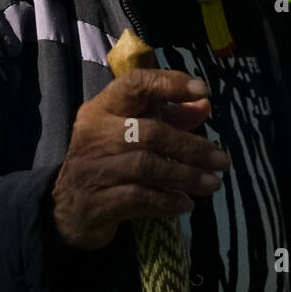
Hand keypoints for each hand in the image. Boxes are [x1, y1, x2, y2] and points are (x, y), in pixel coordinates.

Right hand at [50, 68, 231, 249]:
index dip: (170, 83)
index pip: (135, 85)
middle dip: (191, 146)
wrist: (69, 208)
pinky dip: (167, 201)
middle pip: (150, 132)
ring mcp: (93, 168)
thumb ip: (168, 118)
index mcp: (101, 109)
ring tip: (213, 183)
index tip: (204, 90)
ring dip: (186, 176)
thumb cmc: (108, 161)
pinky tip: (185, 204)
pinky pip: (138, 198)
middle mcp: (93, 133)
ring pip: (147, 166)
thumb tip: (204, 105)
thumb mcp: (132, 134)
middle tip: (222, 160)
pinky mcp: (96, 201)